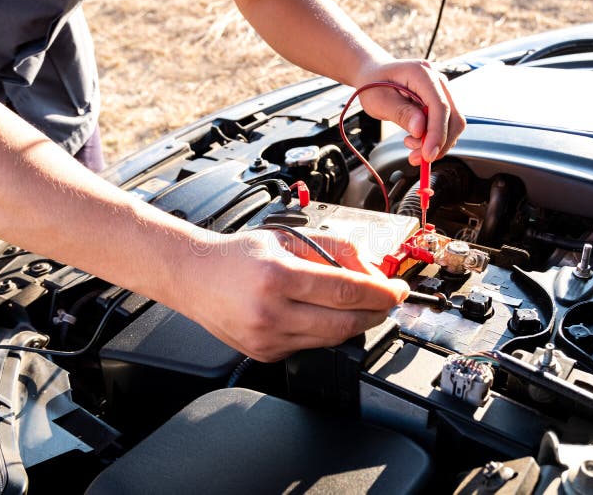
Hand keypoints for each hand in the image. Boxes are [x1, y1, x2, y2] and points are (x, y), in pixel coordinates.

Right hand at [181, 229, 408, 361]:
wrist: (194, 277)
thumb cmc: (239, 255)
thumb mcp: (289, 238)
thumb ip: (336, 250)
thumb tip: (373, 270)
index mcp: (278, 276)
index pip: (346, 290)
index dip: (381, 293)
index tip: (398, 289)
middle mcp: (271, 312)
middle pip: (345, 323)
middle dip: (376, 312)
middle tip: (388, 300)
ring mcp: (267, 339)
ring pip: (331, 339)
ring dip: (355, 323)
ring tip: (360, 304)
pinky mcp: (264, 354)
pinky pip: (310, 346)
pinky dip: (327, 332)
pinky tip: (324, 315)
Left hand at [355, 59, 465, 165]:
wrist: (373, 75)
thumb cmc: (373, 84)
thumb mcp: (379, 101)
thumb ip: (401, 114)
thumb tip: (420, 129)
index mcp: (422, 73)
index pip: (440, 106)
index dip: (437, 133)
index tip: (428, 154)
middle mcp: (437, 80)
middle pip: (453, 116)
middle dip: (438, 142)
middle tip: (417, 158)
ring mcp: (441, 91)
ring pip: (452, 123)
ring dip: (436, 142)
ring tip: (410, 144)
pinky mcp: (439, 102)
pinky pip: (445, 124)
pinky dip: (434, 138)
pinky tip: (416, 139)